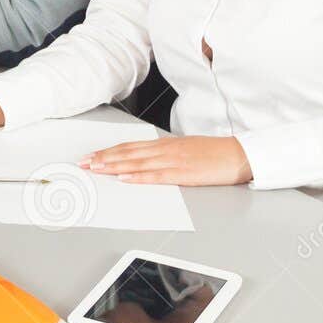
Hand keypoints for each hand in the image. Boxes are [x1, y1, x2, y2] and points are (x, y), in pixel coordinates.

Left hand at [81, 135, 251, 185]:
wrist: (238, 154)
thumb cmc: (214, 153)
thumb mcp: (184, 148)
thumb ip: (164, 153)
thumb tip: (145, 158)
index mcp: (165, 144)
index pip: (130, 147)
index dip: (109, 151)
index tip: (92, 155)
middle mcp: (165, 150)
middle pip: (128, 153)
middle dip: (103, 158)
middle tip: (84, 162)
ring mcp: (173, 161)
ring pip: (137, 163)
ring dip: (114, 166)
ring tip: (96, 168)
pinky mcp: (183, 173)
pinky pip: (156, 176)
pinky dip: (138, 177)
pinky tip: (125, 178)